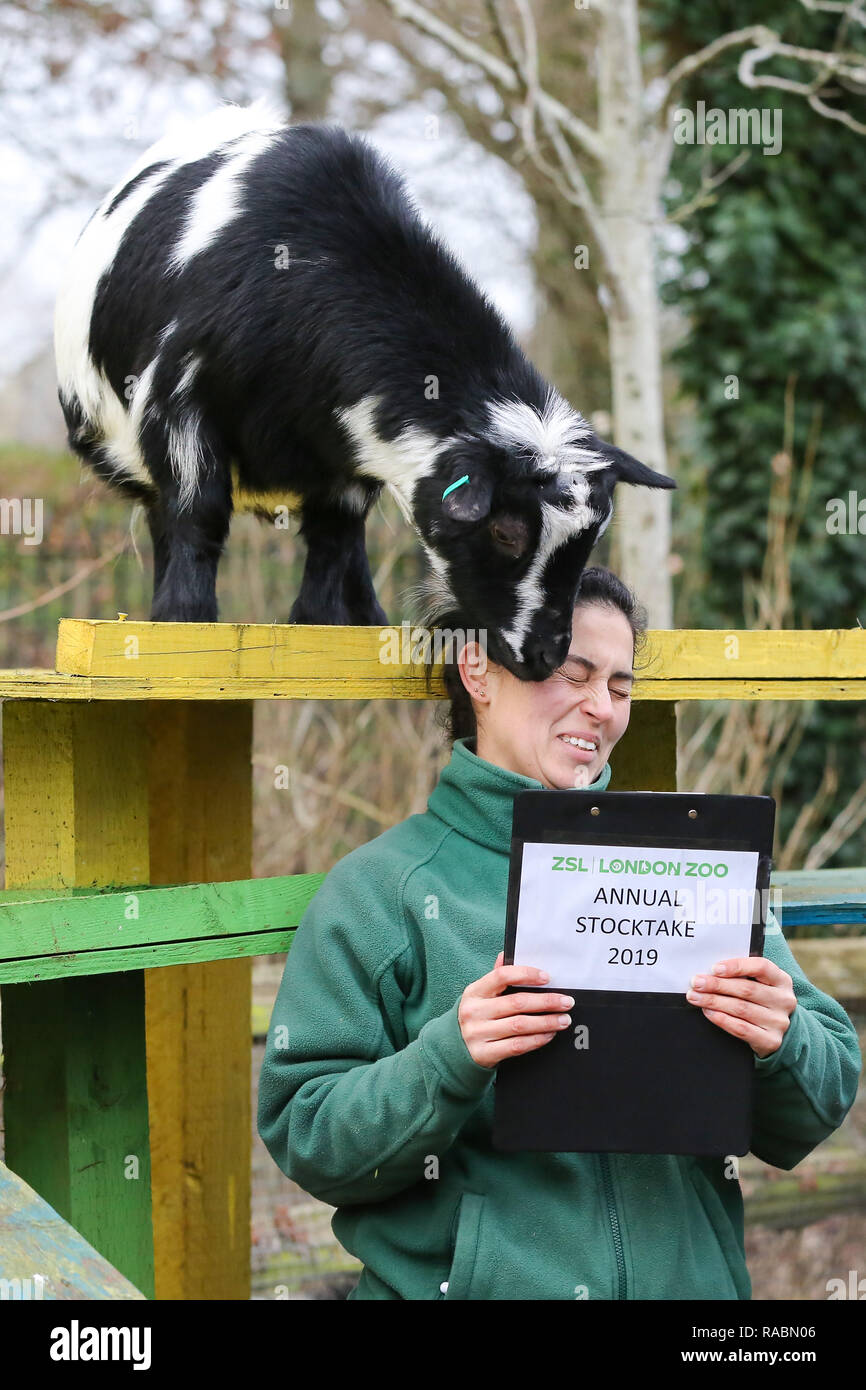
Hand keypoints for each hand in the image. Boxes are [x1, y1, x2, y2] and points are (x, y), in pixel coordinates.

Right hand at [458, 951, 574, 1068]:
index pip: (501, 976)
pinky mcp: (484, 1054)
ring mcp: (478, 1034)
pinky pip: (517, 1045)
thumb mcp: (480, 995)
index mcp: (474, 992)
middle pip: (516, 1003)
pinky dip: (537, 1040)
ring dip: (546, 1022)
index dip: (526, 974)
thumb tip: (506, 954)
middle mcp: (474, 1011)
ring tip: (564, 1019)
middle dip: (546, 1001)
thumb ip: (495, 977)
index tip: (547, 977)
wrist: (453, 1049)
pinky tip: (549, 1035)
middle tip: (566, 1002)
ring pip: (520, 1025)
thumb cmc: (475, 1016)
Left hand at [686, 957, 796, 1058]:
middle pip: (747, 989)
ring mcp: (779, 1021)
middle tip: (696, 983)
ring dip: (714, 1002)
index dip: (737, 966)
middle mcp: (784, 1000)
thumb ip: (742, 975)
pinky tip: (708, 1012)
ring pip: (741, 1009)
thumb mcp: (759, 984)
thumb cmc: (760, 1000)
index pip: (761, 967)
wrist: (776, 1031)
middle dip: (717, 985)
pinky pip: (741, 1029)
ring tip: (696, 997)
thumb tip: (710, 971)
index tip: (714, 968)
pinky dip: (722, 1019)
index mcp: (782, 980)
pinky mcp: (771, 1040)